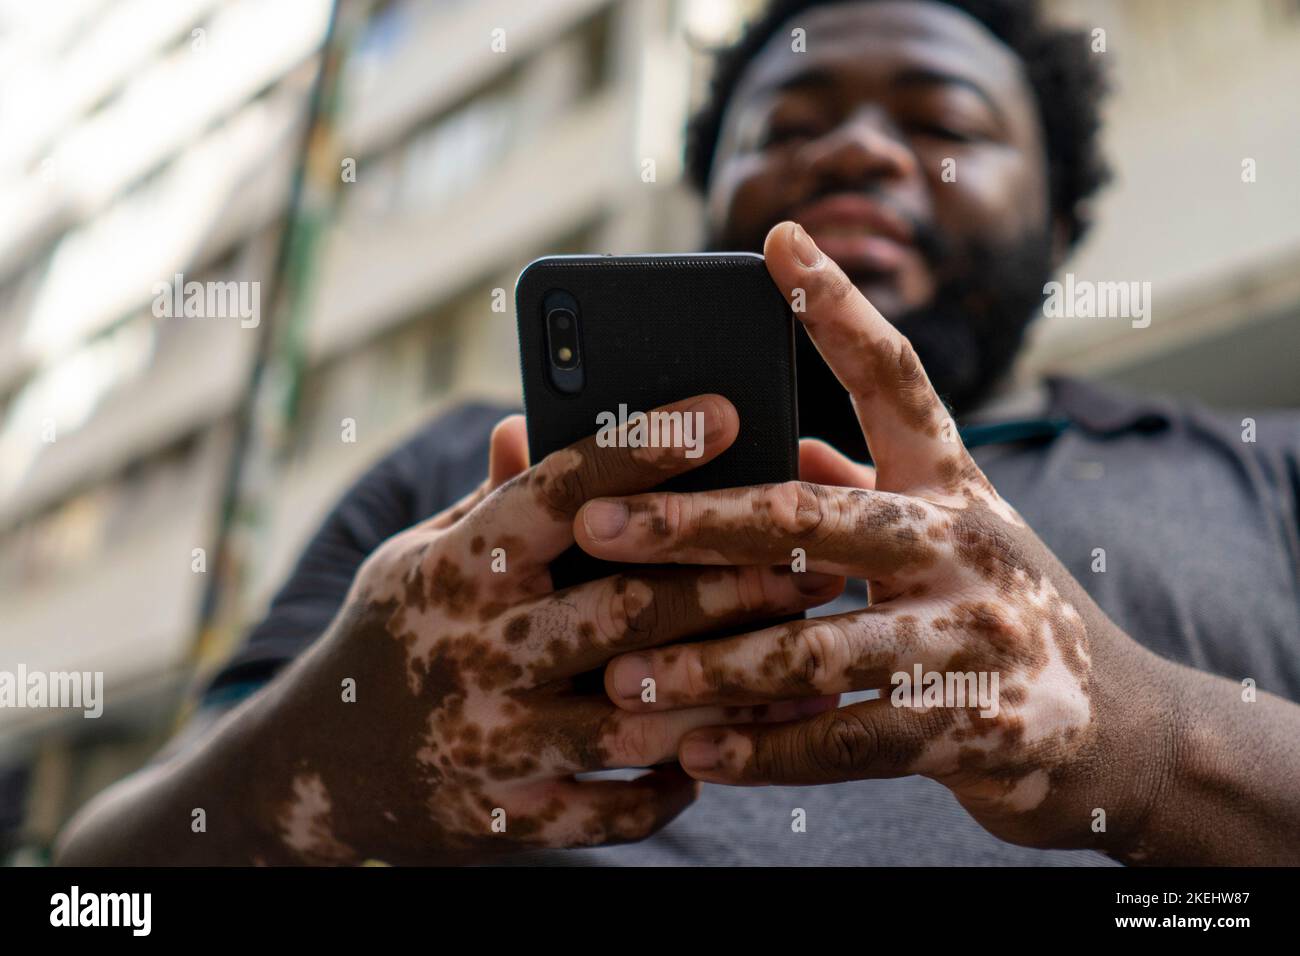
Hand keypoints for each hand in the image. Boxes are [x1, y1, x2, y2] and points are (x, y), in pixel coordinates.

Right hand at [262, 394, 842, 863]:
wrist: (314, 770)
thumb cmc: (390, 633)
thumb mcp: (420, 554)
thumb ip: (490, 501)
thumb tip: (528, 421)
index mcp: (459, 566)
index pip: (561, 489)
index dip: (645, 446)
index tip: (727, 410)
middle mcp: (477, 649)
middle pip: (630, 607)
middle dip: (733, 581)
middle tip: (817, 553)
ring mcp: (494, 739)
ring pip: (640, 712)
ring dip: (730, 689)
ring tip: (804, 663)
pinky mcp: (507, 816)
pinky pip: (615, 809)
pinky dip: (672, 783)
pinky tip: (715, 755)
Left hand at [574, 222, 1174, 854]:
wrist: (1114, 726)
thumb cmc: (991, 608)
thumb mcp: (943, 531)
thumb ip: (863, 486)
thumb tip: (776, 444)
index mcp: (952, 483)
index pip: (895, 378)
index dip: (839, 308)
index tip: (776, 243)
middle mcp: (968, 544)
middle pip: (818, 518)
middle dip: (699, 522)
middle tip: (600, 521)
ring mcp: (978, 636)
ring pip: (820, 644)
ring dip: (713, 662)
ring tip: (624, 674)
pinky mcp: (979, 727)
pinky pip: (849, 740)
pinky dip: (769, 749)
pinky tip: (698, 751)